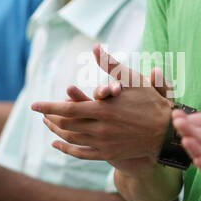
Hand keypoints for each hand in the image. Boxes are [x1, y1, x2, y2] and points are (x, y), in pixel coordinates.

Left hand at [31, 43, 173, 170]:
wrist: (165, 132)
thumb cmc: (150, 102)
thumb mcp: (132, 80)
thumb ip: (111, 64)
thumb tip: (96, 47)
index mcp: (103, 109)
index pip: (67, 109)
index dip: (49, 107)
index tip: (34, 105)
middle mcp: (100, 128)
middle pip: (66, 125)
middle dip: (51, 118)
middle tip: (41, 113)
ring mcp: (103, 143)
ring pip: (72, 139)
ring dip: (57, 132)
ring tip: (48, 125)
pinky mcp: (108, 153)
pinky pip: (81, 153)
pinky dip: (66, 149)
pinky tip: (57, 145)